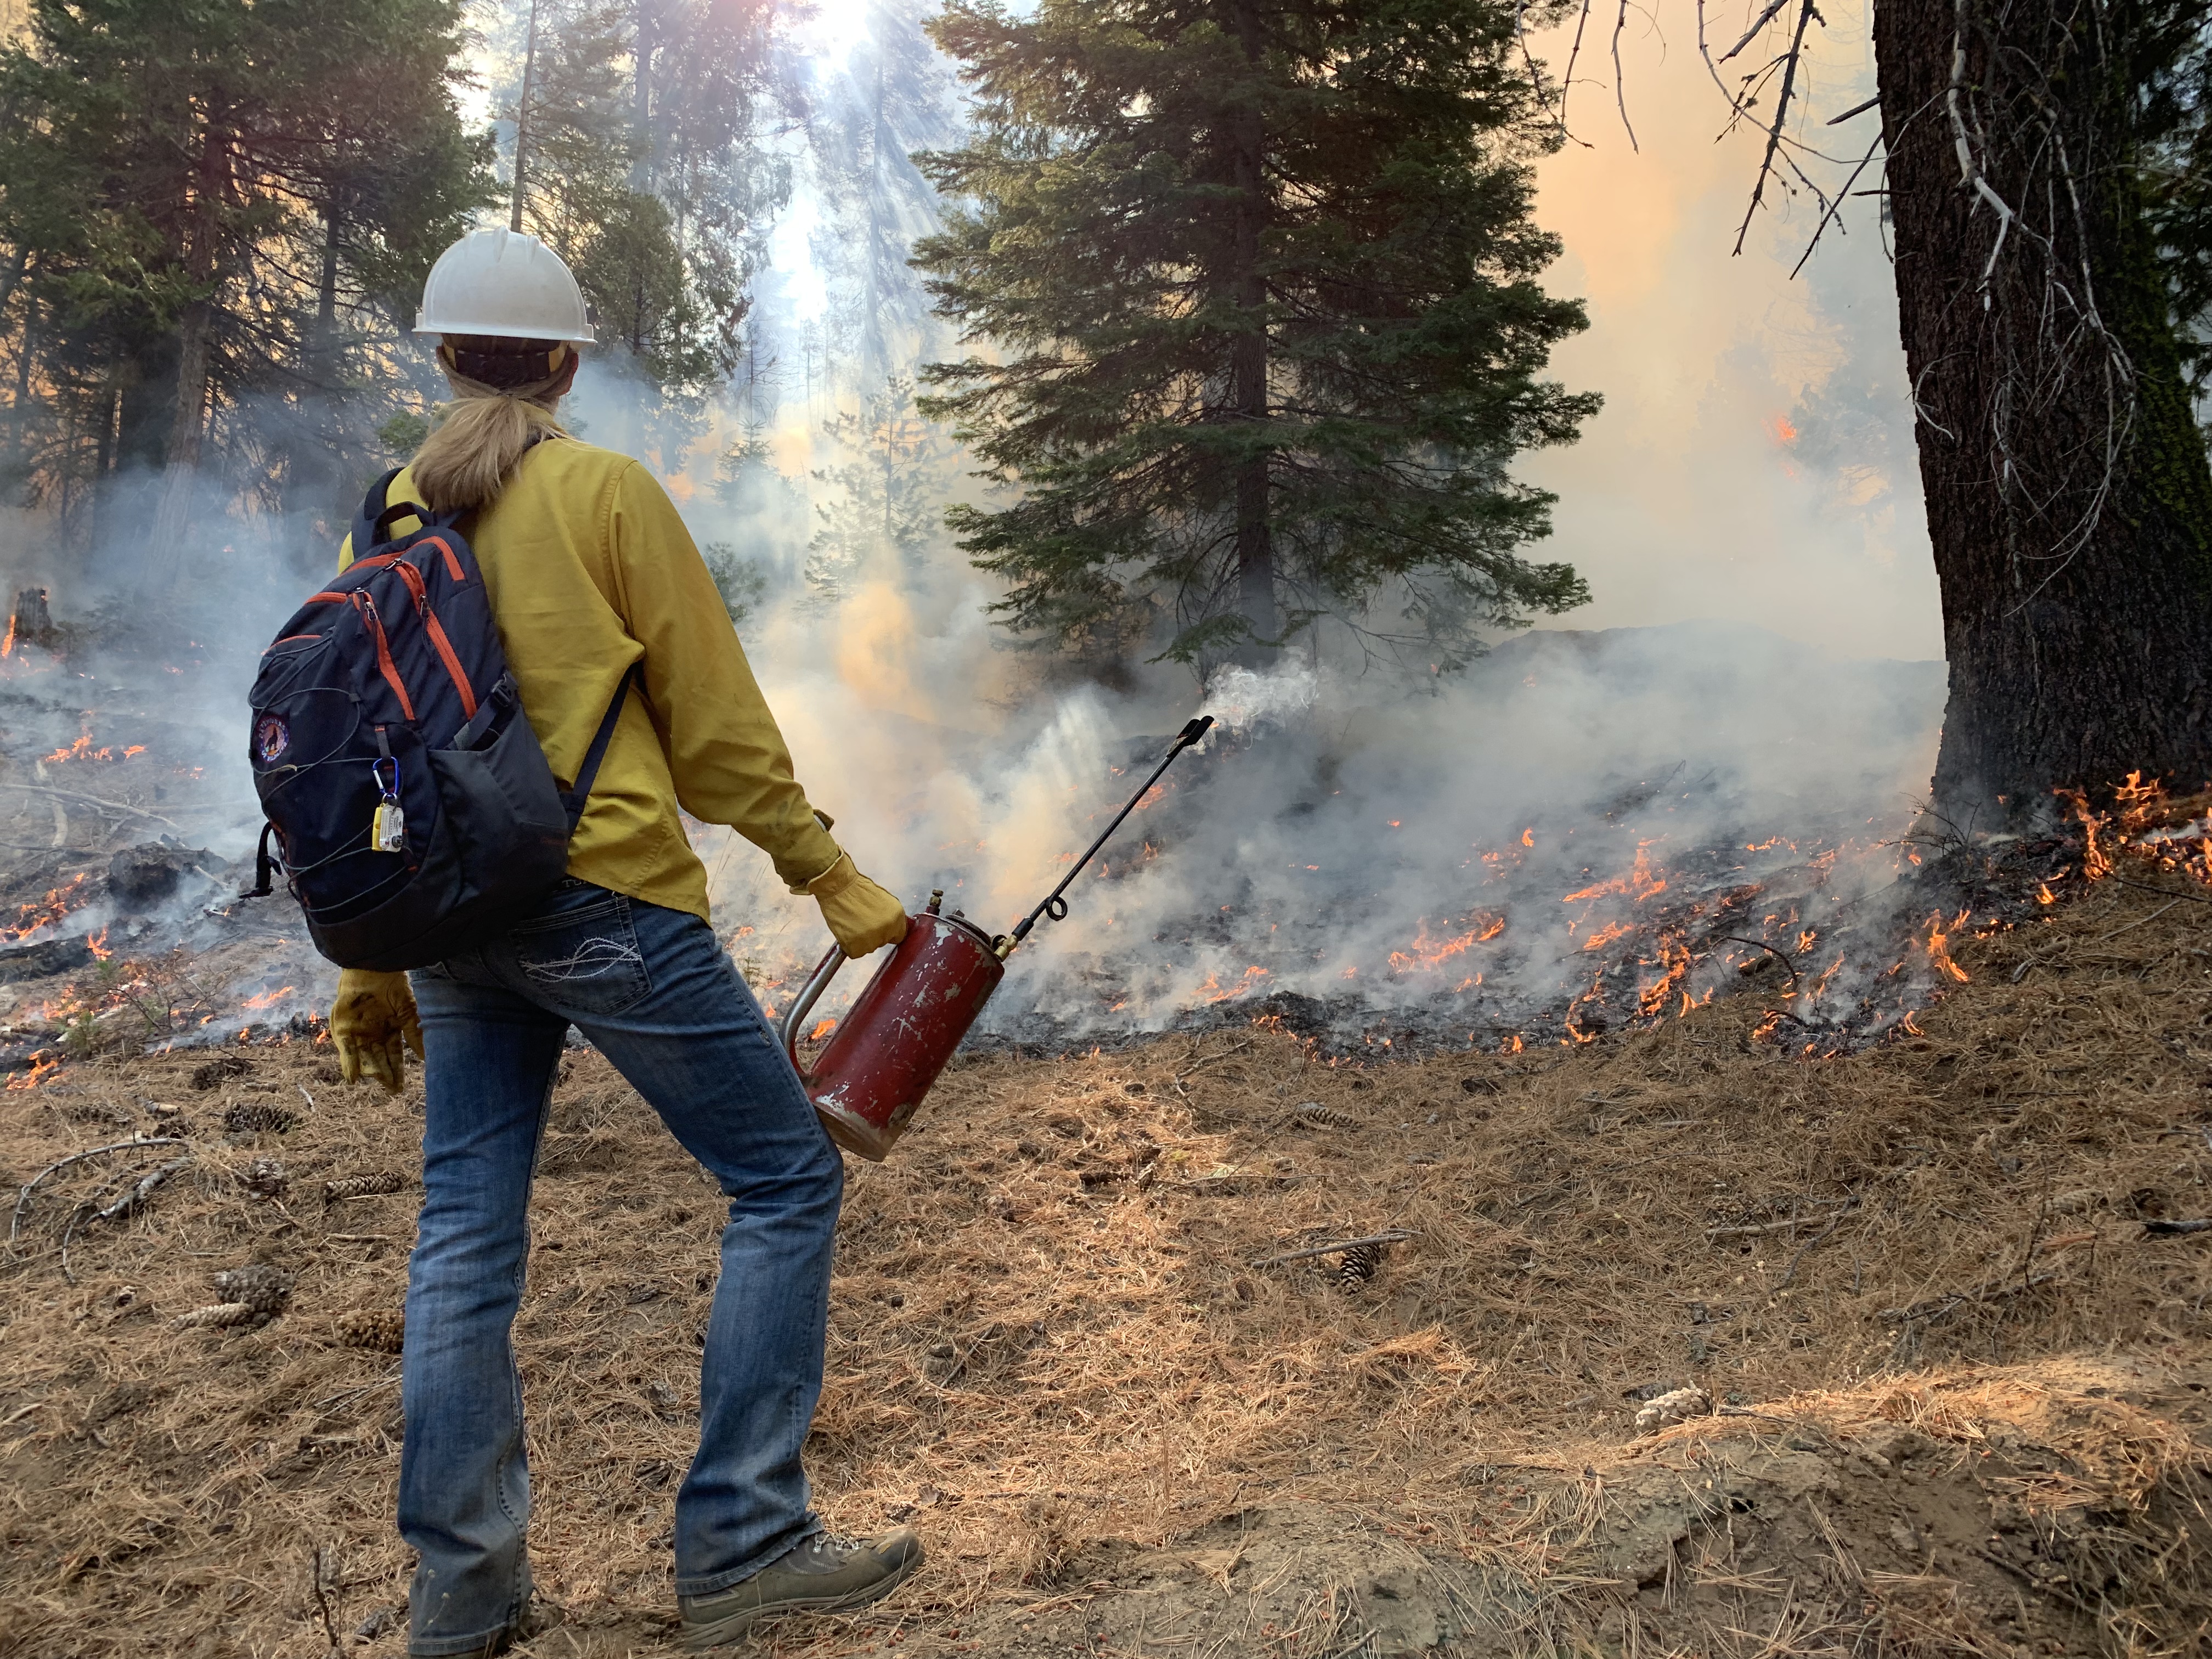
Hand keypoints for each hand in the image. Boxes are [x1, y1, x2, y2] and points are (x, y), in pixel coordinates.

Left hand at [330, 969, 423, 1093]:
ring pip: (364, 1057)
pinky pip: (346, 1049)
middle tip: (392, 1091)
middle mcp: (373, 1033)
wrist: (372, 968)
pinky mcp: (343, 1028)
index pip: (394, 1055)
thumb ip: (414, 1033)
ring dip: (369, 1071)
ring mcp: (357, 1032)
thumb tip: (426, 1056)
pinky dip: (349, 1063)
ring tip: (378, 1085)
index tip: (400, 1087)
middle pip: (379, 1059)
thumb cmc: (392, 985)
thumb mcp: (408, 1011)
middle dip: (385, 1075)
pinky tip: (353, 1078)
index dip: (397, 1070)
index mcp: (389, 1029)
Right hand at [806, 853, 908, 956]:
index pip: (898, 936)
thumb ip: (890, 917)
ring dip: (861, 941)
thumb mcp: (884, 900)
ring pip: (868, 948)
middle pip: (882, 942)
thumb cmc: (857, 889)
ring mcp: (872, 938)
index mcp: (897, 916)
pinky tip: (847, 932)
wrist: (838, 887)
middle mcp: (887, 929)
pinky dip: (849, 946)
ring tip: (853, 924)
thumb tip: (892, 928)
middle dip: (873, 935)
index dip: (887, 933)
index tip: (879, 929)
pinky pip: (855, 953)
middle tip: (861, 922)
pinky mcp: (856, 945)